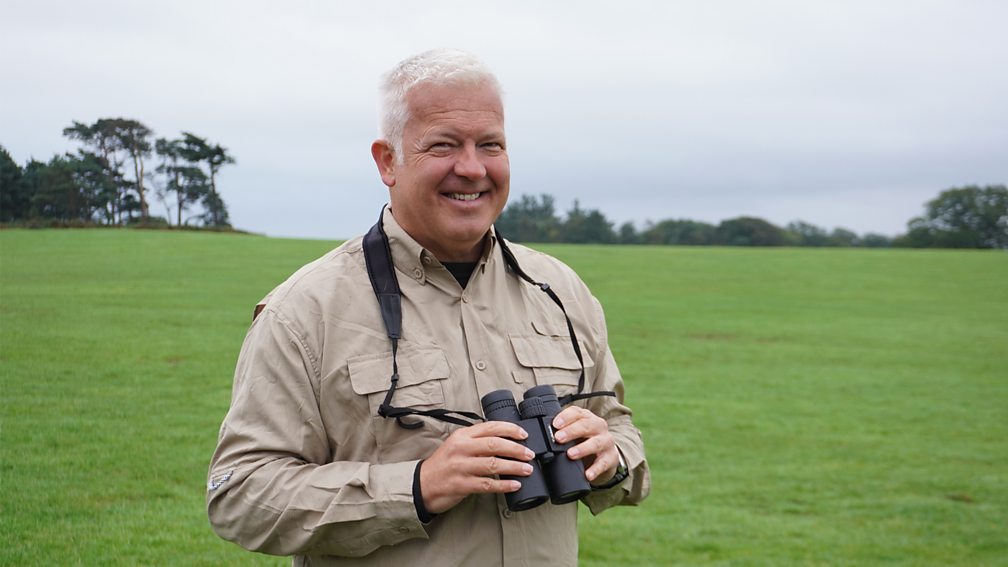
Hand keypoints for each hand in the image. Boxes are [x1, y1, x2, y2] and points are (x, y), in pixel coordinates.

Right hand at [420, 421, 534, 513]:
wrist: (422, 484)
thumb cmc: (443, 464)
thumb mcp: (456, 445)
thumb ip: (476, 440)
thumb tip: (504, 440)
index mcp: (462, 435)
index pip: (490, 427)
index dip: (510, 429)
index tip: (524, 435)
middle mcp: (461, 449)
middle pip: (494, 444)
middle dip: (516, 449)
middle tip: (529, 454)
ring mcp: (461, 467)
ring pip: (493, 464)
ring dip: (514, 467)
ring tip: (527, 469)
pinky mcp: (461, 484)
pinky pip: (487, 484)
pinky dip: (503, 485)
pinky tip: (515, 485)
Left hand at [552, 406, 618, 484]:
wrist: (605, 455)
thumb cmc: (584, 440)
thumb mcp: (574, 432)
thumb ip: (561, 430)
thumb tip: (540, 434)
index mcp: (587, 417)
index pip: (577, 412)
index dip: (566, 417)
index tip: (555, 424)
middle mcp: (598, 426)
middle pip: (586, 425)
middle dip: (571, 431)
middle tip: (558, 438)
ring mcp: (606, 441)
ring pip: (596, 443)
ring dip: (582, 448)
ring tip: (570, 454)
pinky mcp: (611, 457)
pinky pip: (604, 463)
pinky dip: (595, 469)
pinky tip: (587, 474)